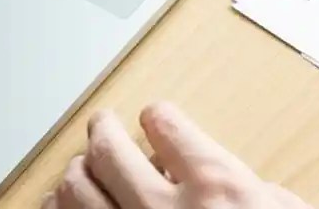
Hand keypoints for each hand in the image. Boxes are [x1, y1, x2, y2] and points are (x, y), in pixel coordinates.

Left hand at [43, 102, 312, 208]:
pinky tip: (60, 206)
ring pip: (76, 190)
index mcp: (216, 184)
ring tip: (79, 166)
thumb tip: (246, 189)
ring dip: (74, 171)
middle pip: (110, 150)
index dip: (158, 118)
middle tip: (103, 125)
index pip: (165, 125)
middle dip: (103, 131)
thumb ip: (258, 196)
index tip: (156, 119)